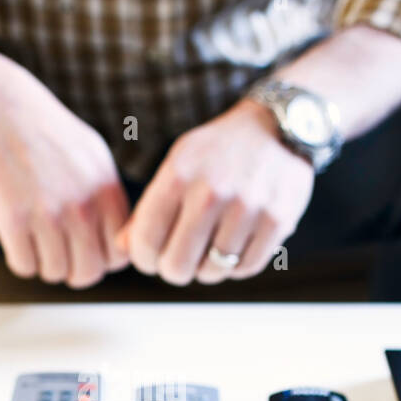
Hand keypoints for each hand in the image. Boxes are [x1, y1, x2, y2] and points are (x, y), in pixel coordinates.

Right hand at [0, 27, 127, 287]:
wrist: (3, 111)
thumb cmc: (49, 138)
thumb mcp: (94, 160)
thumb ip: (111, 201)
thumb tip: (124, 245)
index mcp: (106, 193)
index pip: (118, 257)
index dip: (101, 261)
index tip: (85, 250)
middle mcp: (82, 207)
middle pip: (88, 273)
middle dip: (73, 272)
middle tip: (59, 255)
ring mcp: (48, 214)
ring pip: (54, 273)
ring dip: (44, 265)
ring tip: (37, 241)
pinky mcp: (13, 219)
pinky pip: (24, 266)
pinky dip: (20, 259)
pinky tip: (18, 238)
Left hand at [119, 100, 314, 284]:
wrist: (277, 128)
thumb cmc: (218, 153)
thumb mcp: (178, 166)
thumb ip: (148, 209)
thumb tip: (123, 249)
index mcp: (179, 175)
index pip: (145, 241)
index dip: (144, 259)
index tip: (151, 258)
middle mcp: (212, 191)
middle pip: (177, 267)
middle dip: (174, 269)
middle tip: (181, 259)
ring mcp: (247, 207)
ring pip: (212, 271)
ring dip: (208, 268)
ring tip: (211, 248)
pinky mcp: (277, 220)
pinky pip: (245, 268)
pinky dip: (237, 265)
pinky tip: (235, 246)